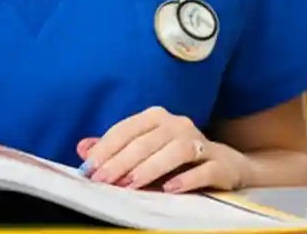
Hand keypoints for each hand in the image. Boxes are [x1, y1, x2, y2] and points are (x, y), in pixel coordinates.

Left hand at [77, 106, 248, 193]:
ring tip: (131, 185)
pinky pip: (204, 169)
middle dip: (122, 162)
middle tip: (104, 180)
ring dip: (150, 168)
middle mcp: (178, 125)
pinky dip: (186, 178)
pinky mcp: (220, 163)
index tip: (89, 170)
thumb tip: (82, 148)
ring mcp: (201, 142)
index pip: (125, 129)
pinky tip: (170, 189)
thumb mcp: (142, 152)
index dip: (105, 149)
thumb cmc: (174, 160)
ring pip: (176, 151)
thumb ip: (113, 150)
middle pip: (146, 141)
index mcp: (155, 117)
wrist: (224, 166)